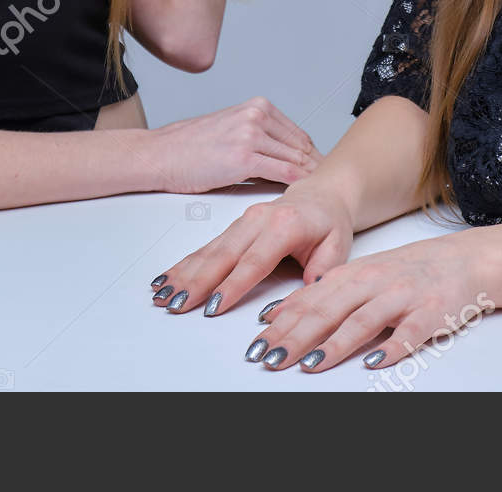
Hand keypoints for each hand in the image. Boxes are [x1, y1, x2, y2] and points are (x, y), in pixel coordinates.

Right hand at [148, 182, 353, 316]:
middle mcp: (258, 220)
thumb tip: (303, 297)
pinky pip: (206, 247)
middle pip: (223, 255)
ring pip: (209, 251)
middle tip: (178, 304)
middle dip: (198, 282)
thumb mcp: (338, 247)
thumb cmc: (329, 221)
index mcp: (285, 224)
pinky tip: (168, 278)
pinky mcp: (233, 227)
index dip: (234, 285)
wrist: (322, 194)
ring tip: (164, 294)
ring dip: (185, 274)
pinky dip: (185, 264)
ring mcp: (243, 221)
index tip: (215, 306)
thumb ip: (321, 272)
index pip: (255, 260)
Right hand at [150, 96, 321, 194]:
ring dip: (309, 178)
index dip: (312, 155)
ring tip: (318, 194)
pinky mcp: (244, 158)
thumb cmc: (190, 147)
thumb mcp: (231, 129)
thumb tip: (284, 156)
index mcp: (257, 106)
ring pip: (295, 160)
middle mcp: (257, 116)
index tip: (321, 170)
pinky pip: (282, 173)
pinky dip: (295, 184)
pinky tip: (300, 195)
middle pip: (300, 146)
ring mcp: (251, 135)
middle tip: (326, 186)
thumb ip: (259, 136)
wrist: (161, 154)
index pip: (297, 133)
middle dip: (314, 168)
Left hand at [243, 233, 494, 373]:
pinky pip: (409, 332)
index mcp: (353, 274)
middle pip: (328, 310)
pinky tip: (375, 362)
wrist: (465, 260)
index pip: (309, 299)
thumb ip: (322, 293)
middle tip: (270, 358)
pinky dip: (391, 348)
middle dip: (296, 336)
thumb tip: (274, 315)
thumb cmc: (408, 271)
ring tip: (310, 364)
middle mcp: (373, 282)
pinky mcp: (430, 313)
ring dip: (334, 344)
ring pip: (362, 320)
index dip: (281, 322)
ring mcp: (402, 297)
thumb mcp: (362, 274)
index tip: (256, 344)